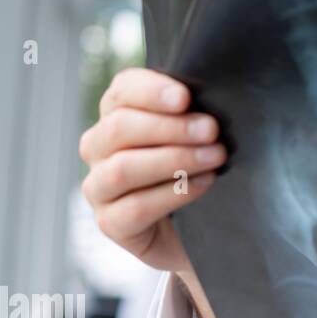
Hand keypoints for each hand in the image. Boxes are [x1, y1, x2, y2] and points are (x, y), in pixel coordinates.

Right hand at [79, 68, 225, 274]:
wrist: (200, 227)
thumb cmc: (200, 167)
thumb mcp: (198, 133)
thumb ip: (194, 111)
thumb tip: (217, 92)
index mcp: (117, 114)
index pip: (122, 91)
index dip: (151, 91)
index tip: (185, 97)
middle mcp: (99, 148)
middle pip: (119, 128)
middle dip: (170, 127)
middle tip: (212, 130)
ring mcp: (99, 187)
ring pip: (123, 168)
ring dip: (174, 160)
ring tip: (215, 156)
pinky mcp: (111, 223)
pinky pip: (135, 207)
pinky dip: (174, 193)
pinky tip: (204, 183)